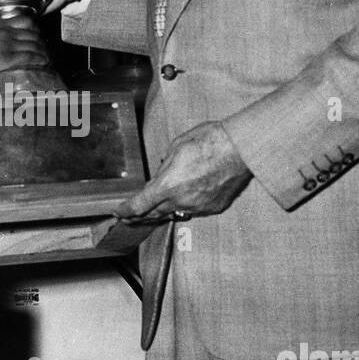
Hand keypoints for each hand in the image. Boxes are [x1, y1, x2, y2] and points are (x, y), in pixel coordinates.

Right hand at [0, 16, 48, 85]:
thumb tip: (0, 43)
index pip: (25, 20)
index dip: (35, 29)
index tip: (38, 36)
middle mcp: (5, 31)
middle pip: (33, 33)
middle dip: (42, 42)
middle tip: (45, 50)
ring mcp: (7, 44)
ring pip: (35, 45)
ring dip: (44, 52)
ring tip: (48, 59)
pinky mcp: (8, 58)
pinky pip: (31, 56)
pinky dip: (41, 59)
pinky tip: (45, 63)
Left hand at [117, 121, 251, 220]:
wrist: (240, 148)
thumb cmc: (209, 141)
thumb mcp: (177, 147)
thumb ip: (165, 165)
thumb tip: (162, 172)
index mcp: (167, 185)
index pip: (139, 205)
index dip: (125, 211)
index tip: (119, 213)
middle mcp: (180, 200)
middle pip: (154, 214)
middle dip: (139, 216)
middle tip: (129, 218)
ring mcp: (198, 207)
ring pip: (174, 213)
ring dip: (163, 211)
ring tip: (154, 210)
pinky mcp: (213, 208)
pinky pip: (193, 210)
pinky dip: (186, 205)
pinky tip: (184, 199)